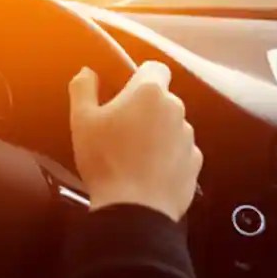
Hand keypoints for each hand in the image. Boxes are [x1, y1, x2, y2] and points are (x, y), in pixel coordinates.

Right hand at [68, 61, 201, 221]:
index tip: (124, 94)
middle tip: (122, 129)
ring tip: (134, 156)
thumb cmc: (105, 160)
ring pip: (172, 125)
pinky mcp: (195, 163)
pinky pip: (181, 151)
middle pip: (163, 99)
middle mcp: (175, 108)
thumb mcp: (82, 121)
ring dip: (158, 133)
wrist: (134, 209)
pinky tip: (149, 173)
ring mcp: (189, 137)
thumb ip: (83, 88)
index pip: (155, 68)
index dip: (140, 77)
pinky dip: (168, 157)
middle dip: (146, 109)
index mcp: (149, 92)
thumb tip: (88, 71)